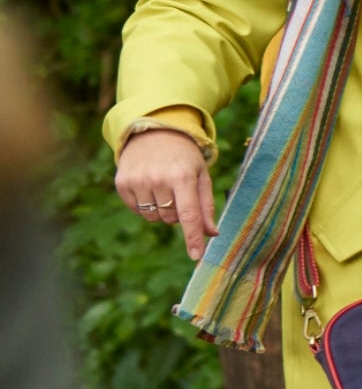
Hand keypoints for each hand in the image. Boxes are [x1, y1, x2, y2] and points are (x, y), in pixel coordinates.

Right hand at [113, 128, 217, 260]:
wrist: (154, 133)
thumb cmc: (184, 158)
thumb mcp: (201, 176)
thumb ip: (206, 206)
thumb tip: (212, 234)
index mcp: (183, 176)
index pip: (189, 214)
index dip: (193, 237)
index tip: (196, 256)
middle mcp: (158, 178)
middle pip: (171, 219)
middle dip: (177, 214)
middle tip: (178, 193)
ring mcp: (137, 180)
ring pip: (153, 218)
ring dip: (161, 211)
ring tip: (164, 188)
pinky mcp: (122, 183)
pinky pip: (137, 210)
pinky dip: (146, 206)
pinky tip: (149, 187)